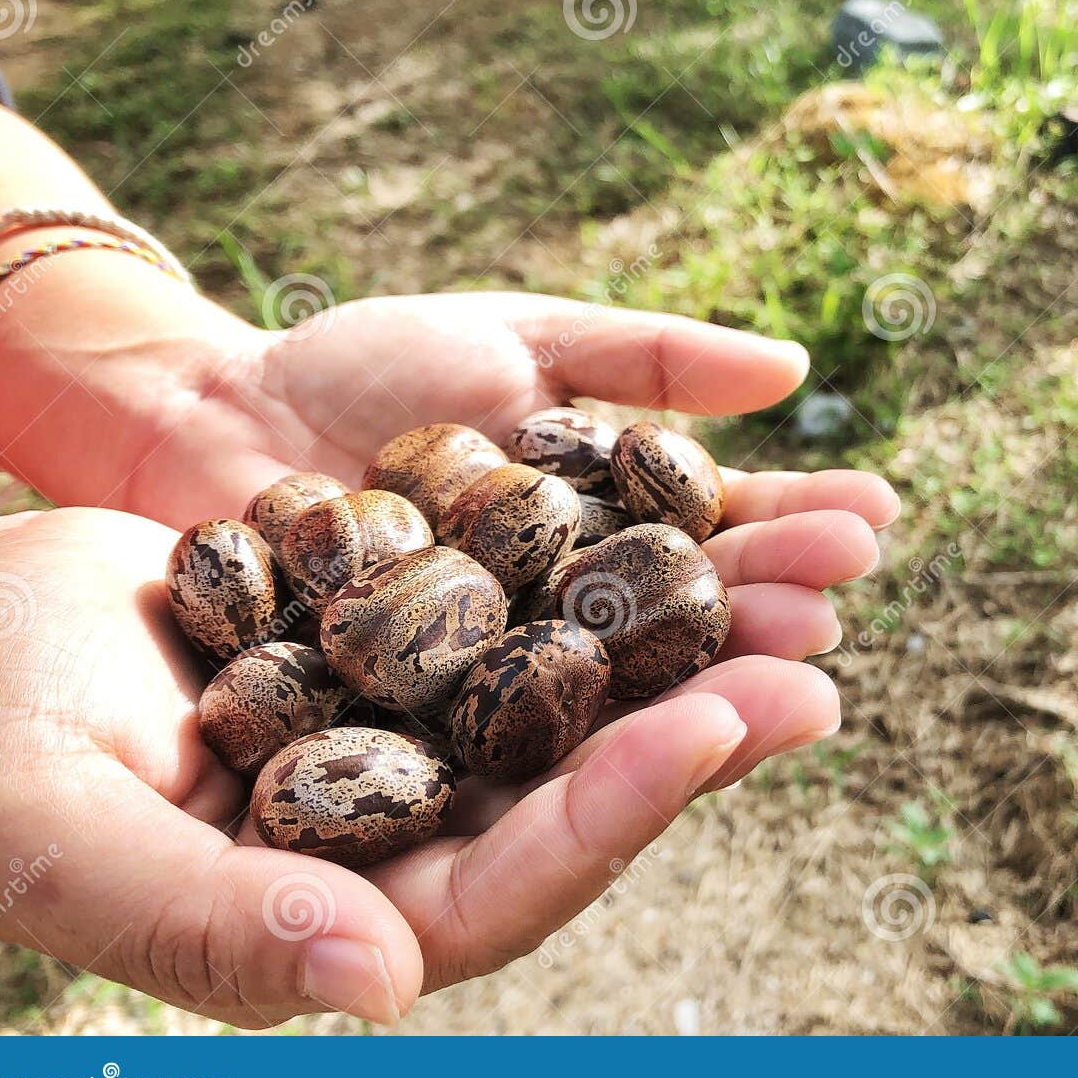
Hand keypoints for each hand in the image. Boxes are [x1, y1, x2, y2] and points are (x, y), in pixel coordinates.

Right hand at [0, 507, 857, 1027]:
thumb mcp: (60, 831)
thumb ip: (207, 925)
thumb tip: (378, 986)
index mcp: (338, 918)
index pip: (506, 887)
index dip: (612, 815)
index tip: (712, 730)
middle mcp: (402, 834)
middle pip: (574, 794)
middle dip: (697, 731)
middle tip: (815, 665)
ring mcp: (412, 734)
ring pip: (570, 697)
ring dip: (679, 644)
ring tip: (796, 586)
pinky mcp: (409, 645)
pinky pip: (528, 608)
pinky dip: (602, 567)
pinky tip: (683, 512)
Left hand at [122, 290, 897, 669]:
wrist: (202, 414)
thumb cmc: (359, 368)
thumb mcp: (518, 337)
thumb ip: (648, 354)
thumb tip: (795, 369)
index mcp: (599, 527)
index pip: (716, 532)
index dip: (793, 525)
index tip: (875, 514)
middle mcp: (563, 614)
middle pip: (681, 621)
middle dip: (767, 611)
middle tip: (844, 606)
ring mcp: (493, 681)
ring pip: (619, 691)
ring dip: (709, 685)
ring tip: (795, 670)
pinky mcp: (420, 735)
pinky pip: (509, 739)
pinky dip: (585, 740)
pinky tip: (661, 737)